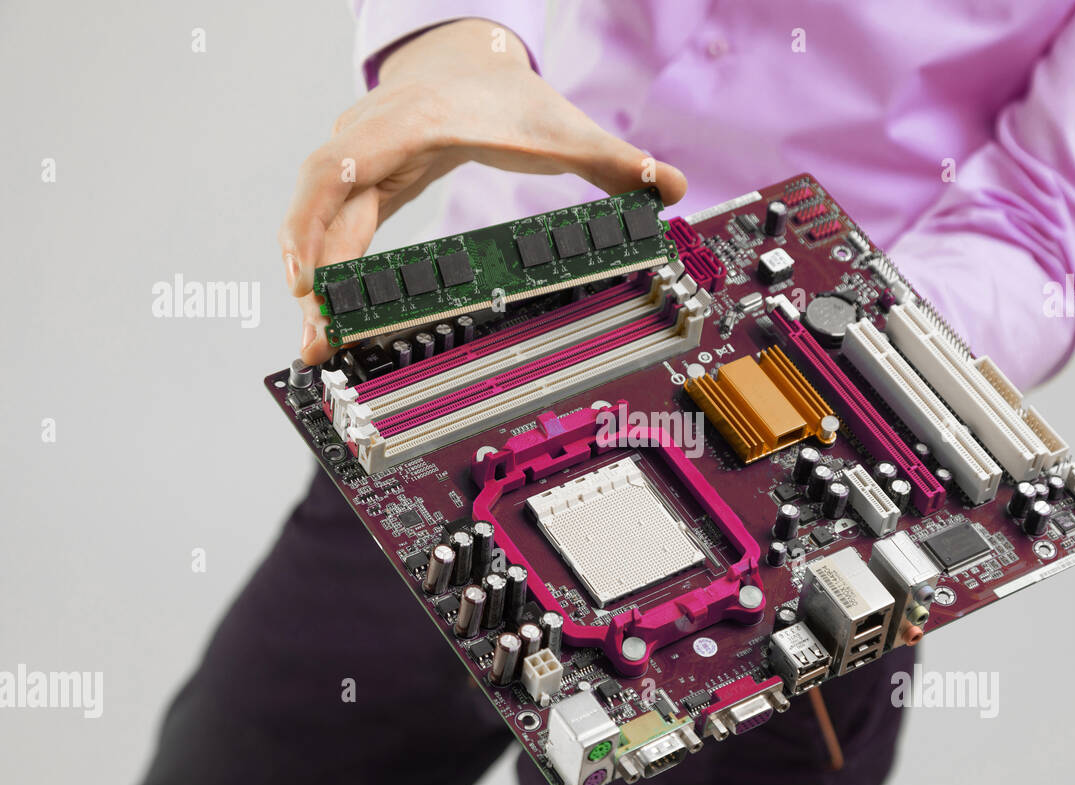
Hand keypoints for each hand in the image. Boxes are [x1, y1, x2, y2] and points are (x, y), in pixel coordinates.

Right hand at [280, 18, 687, 364]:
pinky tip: (331, 311)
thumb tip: (672, 187)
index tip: (313, 276)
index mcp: (420, 125)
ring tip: (317, 342)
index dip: (322, 220)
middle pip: (322, 203)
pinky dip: (323, 266)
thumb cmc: (509, 95)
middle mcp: (376, 139)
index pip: (353, 167)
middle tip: (317, 340)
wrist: (469, 60)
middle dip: (311, 269)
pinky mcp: (362, 182)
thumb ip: (616, 160)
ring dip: (312, 279)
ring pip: (316, 217)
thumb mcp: (564, 126)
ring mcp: (361, 158)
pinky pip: (329, 224)